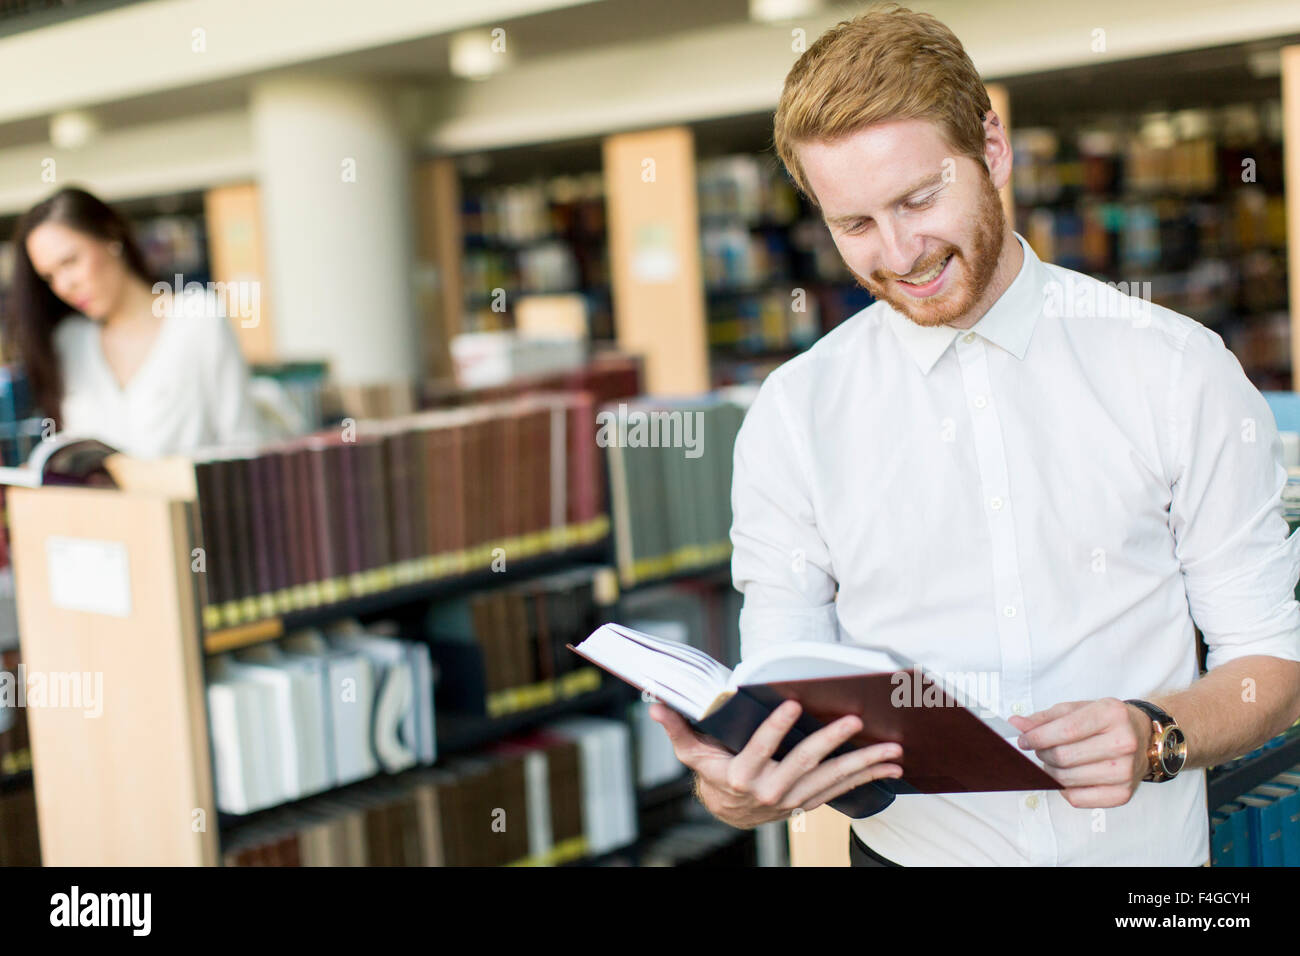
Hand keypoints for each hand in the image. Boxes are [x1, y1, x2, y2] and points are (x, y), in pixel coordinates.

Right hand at [648, 699, 903, 828]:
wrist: (730, 812)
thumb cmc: (714, 773)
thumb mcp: (693, 753)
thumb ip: (678, 729)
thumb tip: (656, 706)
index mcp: (741, 775)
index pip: (760, 749)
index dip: (775, 728)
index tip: (792, 704)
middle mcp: (770, 790)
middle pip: (804, 763)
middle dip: (831, 742)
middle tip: (853, 721)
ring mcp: (795, 798)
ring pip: (832, 779)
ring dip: (864, 764)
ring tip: (891, 750)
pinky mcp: (811, 800)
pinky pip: (842, 789)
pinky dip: (868, 778)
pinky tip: (891, 768)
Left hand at [1008, 698, 1150, 808]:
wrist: (1143, 737)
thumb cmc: (1107, 722)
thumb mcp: (1077, 710)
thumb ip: (1045, 718)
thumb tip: (1016, 724)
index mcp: (1111, 715)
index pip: (1066, 730)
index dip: (1037, 737)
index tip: (1023, 740)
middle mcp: (1124, 743)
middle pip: (1064, 757)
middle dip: (1042, 754)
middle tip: (1040, 750)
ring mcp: (1126, 771)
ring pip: (1068, 779)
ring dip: (1050, 772)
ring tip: (1053, 762)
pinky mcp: (1123, 794)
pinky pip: (1078, 799)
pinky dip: (1064, 789)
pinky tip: (1067, 776)